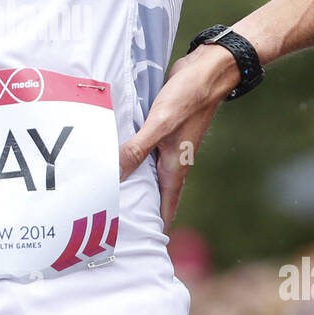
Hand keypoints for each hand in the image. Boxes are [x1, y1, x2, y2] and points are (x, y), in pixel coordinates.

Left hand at [118, 44, 238, 228]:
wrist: (210, 70)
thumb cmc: (189, 97)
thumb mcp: (160, 124)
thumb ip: (137, 149)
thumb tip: (114, 174)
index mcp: (175, 168)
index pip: (165, 209)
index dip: (153, 228)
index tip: (137, 245)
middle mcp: (173, 161)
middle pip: (153, 194)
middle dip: (137, 209)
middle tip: (108, 223)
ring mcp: (168, 144)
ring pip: (147, 171)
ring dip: (131, 181)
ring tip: (104, 193)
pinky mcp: (161, 128)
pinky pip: (143, 149)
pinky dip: (130, 155)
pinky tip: (112, 153)